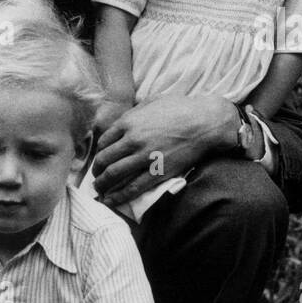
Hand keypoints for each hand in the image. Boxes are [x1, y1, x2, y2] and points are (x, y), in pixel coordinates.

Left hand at [92, 94, 235, 206]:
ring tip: (100, 190)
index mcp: (129, 122)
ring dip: (103, 184)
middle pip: (104, 159)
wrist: (205, 122)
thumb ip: (135, 111)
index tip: (100, 159)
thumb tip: (124, 121)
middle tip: (96, 177)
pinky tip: (111, 201)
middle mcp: (132, 140)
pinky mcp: (158, 172)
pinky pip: (133, 188)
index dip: (99, 152)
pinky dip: (119, 196)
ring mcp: (145, 157)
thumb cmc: (181, 108)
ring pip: (114, 175)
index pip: (104, 141)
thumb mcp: (153, 101)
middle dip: (97, 170)